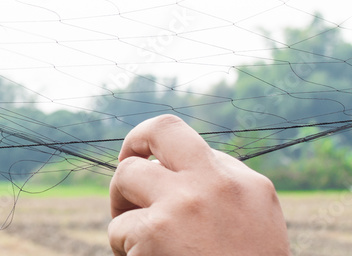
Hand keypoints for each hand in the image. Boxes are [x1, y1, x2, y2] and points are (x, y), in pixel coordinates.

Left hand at [108, 115, 289, 254]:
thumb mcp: (254, 227)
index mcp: (250, 184)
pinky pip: (117, 227)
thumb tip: (165, 166)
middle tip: (126, 167)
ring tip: (133, 237)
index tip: (159, 178)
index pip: (196, 149)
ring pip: (126, 176)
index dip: (172, 166)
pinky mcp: (156, 230)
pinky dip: (122, 249)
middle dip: (134, 143)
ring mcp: (185, 202)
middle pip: (161, 129)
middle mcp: (218, 182)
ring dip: (121, 208)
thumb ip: (221, 192)